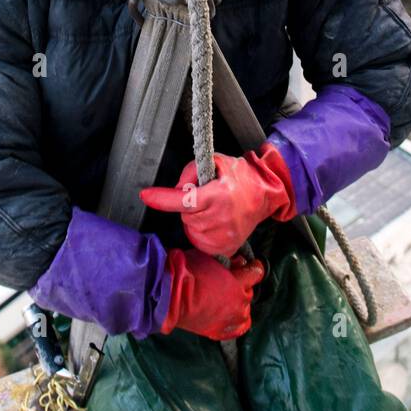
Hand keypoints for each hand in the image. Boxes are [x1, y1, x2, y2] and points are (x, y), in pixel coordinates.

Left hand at [140, 143, 296, 257]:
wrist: (265, 195)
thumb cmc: (240, 177)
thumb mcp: (217, 162)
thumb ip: (191, 172)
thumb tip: (175, 190)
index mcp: (218, 195)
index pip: (185, 200)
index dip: (163, 198)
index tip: (146, 195)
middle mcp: (221, 219)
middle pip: (185, 214)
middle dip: (188, 205)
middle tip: (207, 196)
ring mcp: (223, 237)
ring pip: (190, 228)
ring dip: (195, 219)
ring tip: (215, 209)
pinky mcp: (224, 248)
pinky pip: (199, 240)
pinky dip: (202, 231)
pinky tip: (216, 222)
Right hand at [160, 248, 264, 338]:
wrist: (169, 297)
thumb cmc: (186, 273)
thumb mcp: (209, 258)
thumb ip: (226, 262)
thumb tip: (235, 262)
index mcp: (238, 283)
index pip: (256, 273)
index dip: (254, 267)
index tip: (251, 264)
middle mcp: (239, 302)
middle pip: (249, 291)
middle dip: (243, 284)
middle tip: (231, 278)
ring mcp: (231, 318)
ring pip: (245, 309)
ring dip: (240, 302)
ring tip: (228, 297)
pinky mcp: (220, 331)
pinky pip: (238, 328)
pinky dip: (237, 320)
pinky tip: (230, 314)